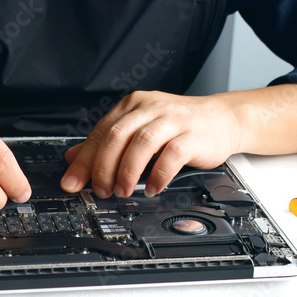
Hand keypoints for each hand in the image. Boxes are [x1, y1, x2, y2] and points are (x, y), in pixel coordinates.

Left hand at [60, 91, 239, 197]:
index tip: (73, 183)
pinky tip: (152, 188)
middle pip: (117, 136)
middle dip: (104, 167)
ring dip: (127, 172)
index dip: (84, 160)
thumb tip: (72, 159)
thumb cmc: (179, 127)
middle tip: (101, 190)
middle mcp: (151, 108)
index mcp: (133, 105)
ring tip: (122, 191)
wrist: (223, 119)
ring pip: (142, 143)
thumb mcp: (140, 129)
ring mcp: (173, 119)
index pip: (101, 132)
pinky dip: (158, 174)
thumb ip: (107, 143)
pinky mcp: (193, 135)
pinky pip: (172, 155)